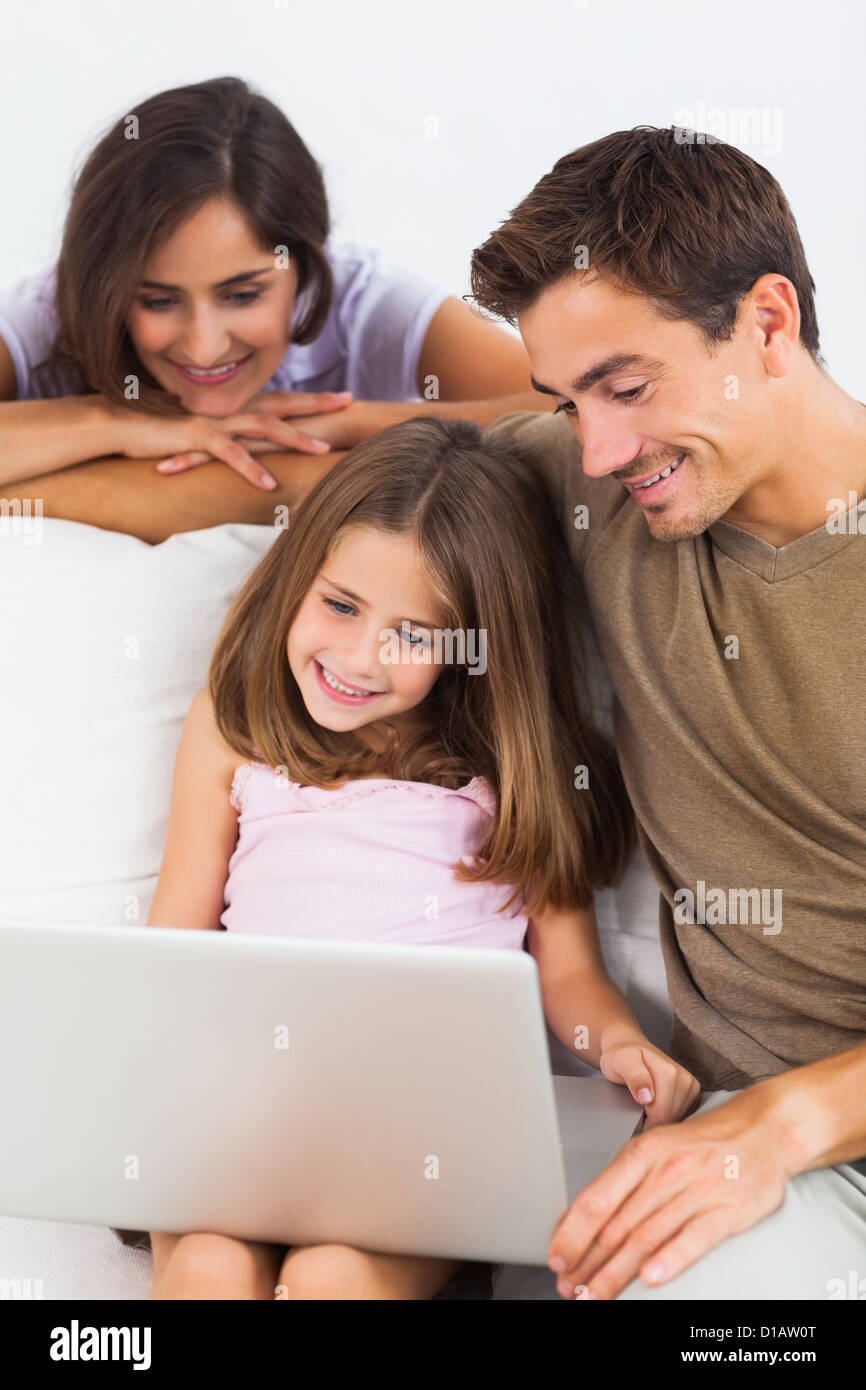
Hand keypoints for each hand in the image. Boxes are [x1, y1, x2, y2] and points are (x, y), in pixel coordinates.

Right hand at [112, 391, 353, 489]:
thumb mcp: (203, 430)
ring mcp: (215, 421)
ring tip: (322, 451)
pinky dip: (251, 468)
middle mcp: (230, 409)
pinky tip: (269, 483)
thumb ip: (229, 433)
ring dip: (294, 438)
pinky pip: (230, 453)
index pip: (281, 400)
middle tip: (349, 403)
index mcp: (234, 406)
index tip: (343, 396)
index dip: (312, 399)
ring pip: (263, 426)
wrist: (121, 422)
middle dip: (316, 406)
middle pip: (281, 405)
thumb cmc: (162, 429)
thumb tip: (252, 445)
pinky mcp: (197, 436)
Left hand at [547, 1080, 793, 1299]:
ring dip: (616, 1272)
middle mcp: (667, 1170)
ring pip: (647, 1238)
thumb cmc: (706, 1142)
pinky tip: (649, 1278)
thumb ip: (628, 1181)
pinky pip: (694, 1238)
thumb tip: (587, 1216)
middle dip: (588, 1261)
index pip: (598, 1198)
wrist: (765, 1129)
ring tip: (595, 1294)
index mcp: (644, 1152)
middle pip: (618, 1225)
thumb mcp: (660, 1147)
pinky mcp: (728, 1210)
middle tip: (570, 1285)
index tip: (557, 1256)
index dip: (572, 1232)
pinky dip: (670, 1260)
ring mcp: (698, 1190)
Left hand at [599, 1035, 700, 1126]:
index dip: (645, 1123)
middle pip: (670, 1119)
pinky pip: (682, 1116)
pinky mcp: (692, 1093)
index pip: (661, 1115)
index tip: (633, 1119)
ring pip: (677, 1120)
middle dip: (653, 1122)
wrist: (629, 1046)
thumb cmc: (622, 1056)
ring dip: (661, 1120)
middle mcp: (685, 1079)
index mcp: (670, 1073)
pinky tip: (656, 1108)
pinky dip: (669, 1117)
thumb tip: (647, 1096)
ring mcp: (691, 1087)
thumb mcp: (621, 1062)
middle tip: (637, 1111)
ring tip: (646, 1108)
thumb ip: (634, 1077)